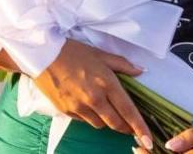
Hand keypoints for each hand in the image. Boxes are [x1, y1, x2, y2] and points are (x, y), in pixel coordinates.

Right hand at [32, 39, 153, 148]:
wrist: (43, 56)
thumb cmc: (73, 52)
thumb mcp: (100, 54)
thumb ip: (123, 65)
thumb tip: (141, 70)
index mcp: (107, 84)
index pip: (128, 111)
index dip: (140, 128)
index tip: (148, 140)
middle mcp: (95, 99)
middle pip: (116, 124)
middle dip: (126, 128)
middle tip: (130, 126)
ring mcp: (80, 107)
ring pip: (101, 125)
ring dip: (108, 121)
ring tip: (107, 110)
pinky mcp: (67, 111)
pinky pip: (85, 121)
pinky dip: (91, 117)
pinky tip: (89, 106)